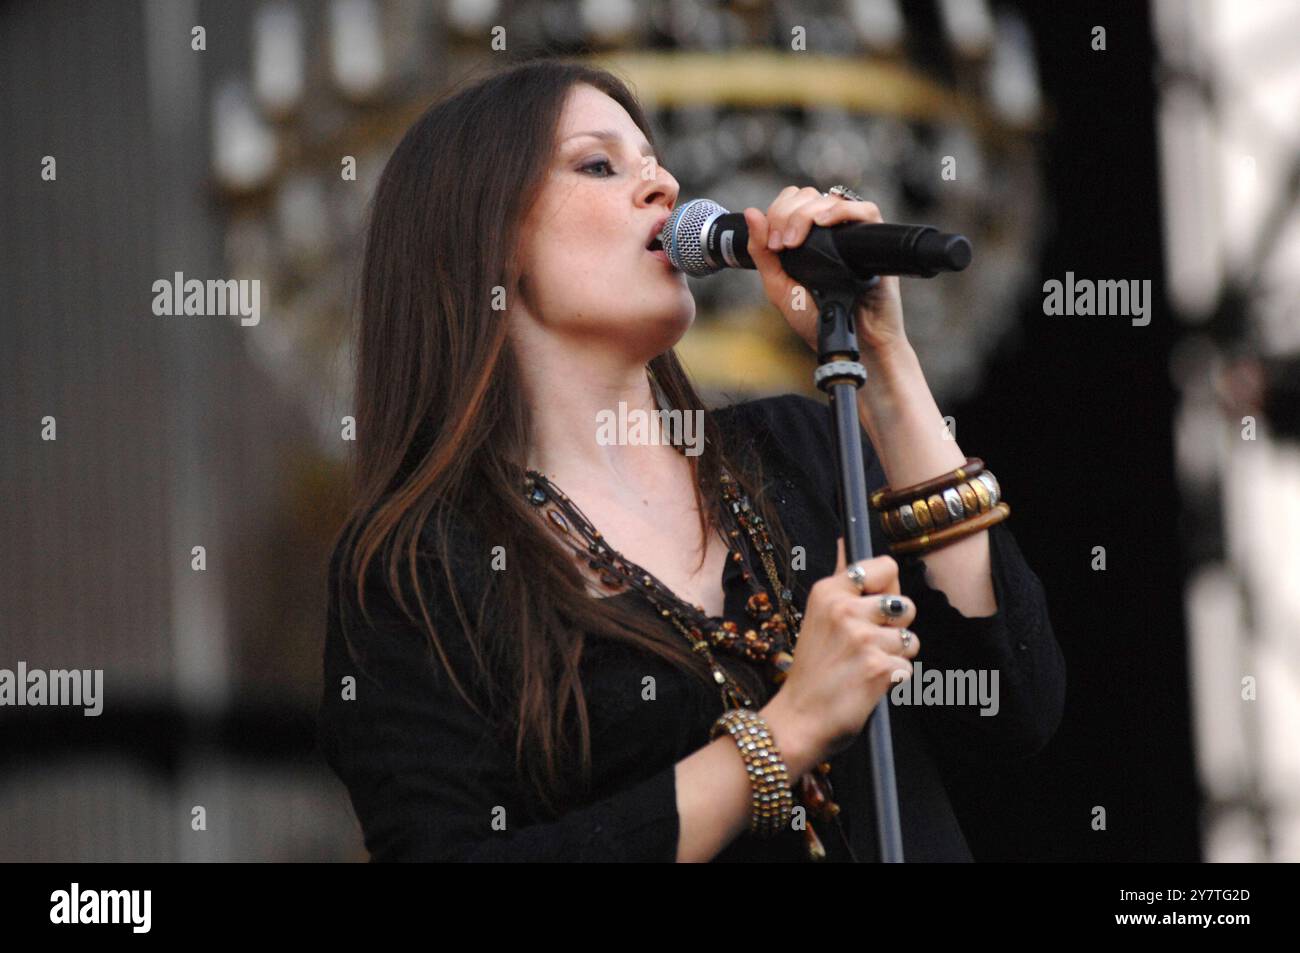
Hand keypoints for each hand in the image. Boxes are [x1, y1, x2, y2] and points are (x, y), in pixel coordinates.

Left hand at [743, 187, 907, 356]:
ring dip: (806, 213)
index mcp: (807, 238)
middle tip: (783, 245)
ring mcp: (852, 234)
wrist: (849, 343)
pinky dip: (842, 210)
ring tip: (795, 243)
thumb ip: (762, 253)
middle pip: (807, 196)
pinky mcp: (876, 240)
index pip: (791, 202)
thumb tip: (752, 214)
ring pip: (830, 199)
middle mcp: (830, 231)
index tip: (774, 243)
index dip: (778, 213)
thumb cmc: (817, 320)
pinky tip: (824, 223)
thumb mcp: (779, 287)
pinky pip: (866, 210)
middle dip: (787, 214)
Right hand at [761, 537, 919, 772]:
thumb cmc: (812, 670)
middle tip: (865, 648)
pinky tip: (867, 686)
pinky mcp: (878, 669)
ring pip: (911, 640)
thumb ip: (841, 579)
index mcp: (828, 591)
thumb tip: (846, 539)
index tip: (871, 611)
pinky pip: (909, 668)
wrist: (798, 720)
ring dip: (895, 658)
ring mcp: (862, 639)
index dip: (888, 591)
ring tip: (863, 668)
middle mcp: (844, 609)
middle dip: (896, 630)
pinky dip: (894, 682)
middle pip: (906, 605)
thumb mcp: (818, 616)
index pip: (887, 567)